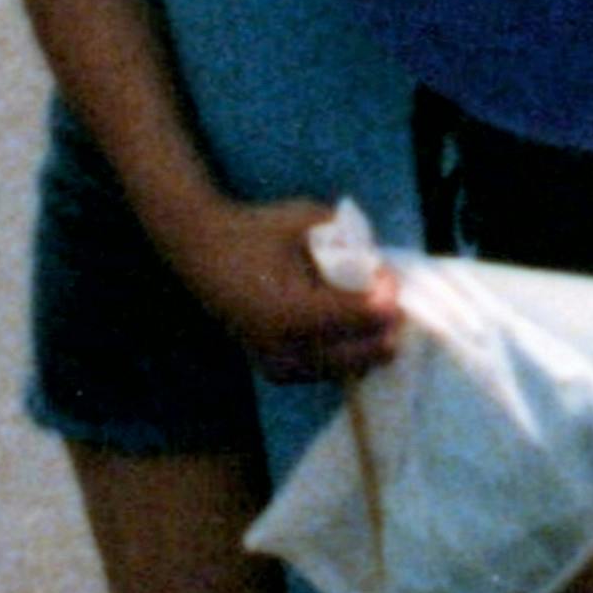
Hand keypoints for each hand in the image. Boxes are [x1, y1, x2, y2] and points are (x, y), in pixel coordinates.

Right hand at [167, 191, 402, 383]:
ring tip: (367, 304)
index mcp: (292, 312)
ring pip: (352, 367)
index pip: (364, 317)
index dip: (388, 295)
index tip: (389, 272)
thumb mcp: (308, 220)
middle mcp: (285, 349)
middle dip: (386, 323)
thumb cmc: (256, 230)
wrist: (202, 253)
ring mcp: (280, 366)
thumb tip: (385, 270)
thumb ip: (352, 242)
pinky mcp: (277, 372)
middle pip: (366, 353)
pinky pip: (330, 369)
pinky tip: (348, 322)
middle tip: (387, 291)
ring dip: (370, 339)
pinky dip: (348, 350)